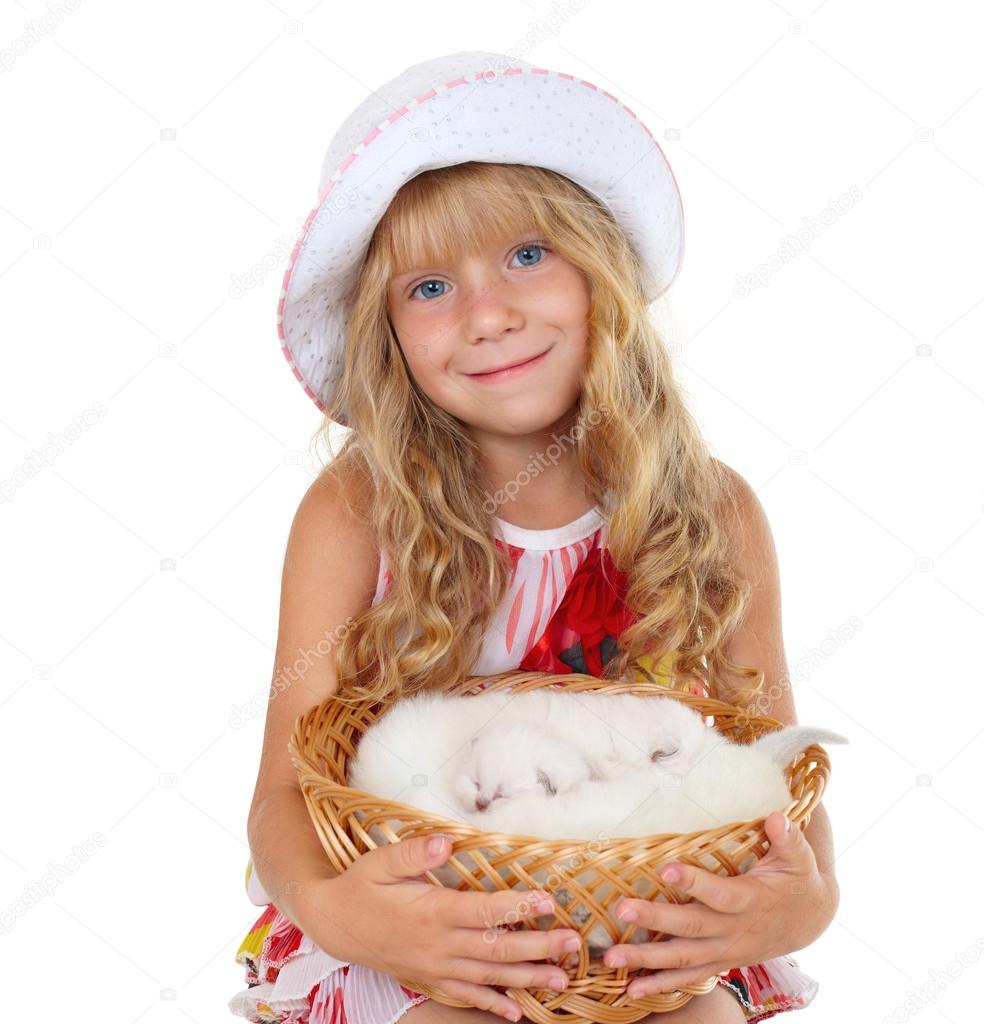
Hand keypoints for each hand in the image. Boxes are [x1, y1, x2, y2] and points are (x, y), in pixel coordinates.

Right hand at [303, 833, 582, 1021]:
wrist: (334, 924)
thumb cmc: (361, 885)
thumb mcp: (380, 861)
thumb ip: (413, 852)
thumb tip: (445, 842)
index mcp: (430, 911)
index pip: (483, 910)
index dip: (517, 906)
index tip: (548, 901)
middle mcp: (437, 944)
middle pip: (495, 947)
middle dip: (537, 946)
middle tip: (571, 944)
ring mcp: (435, 966)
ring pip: (488, 975)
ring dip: (526, 977)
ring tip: (560, 979)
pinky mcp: (429, 978)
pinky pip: (465, 995)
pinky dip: (491, 1005)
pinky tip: (516, 1012)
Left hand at [601, 811, 838, 997]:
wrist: (808, 919)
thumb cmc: (797, 880)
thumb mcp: (799, 857)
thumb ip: (788, 838)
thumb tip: (776, 817)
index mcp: (750, 900)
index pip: (719, 893)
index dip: (694, 882)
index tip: (666, 868)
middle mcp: (733, 930)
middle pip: (690, 927)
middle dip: (655, 919)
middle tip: (622, 909)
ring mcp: (724, 950)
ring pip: (682, 959)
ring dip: (646, 959)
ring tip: (612, 959)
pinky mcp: (718, 961)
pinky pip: (687, 978)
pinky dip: (659, 985)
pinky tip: (630, 990)